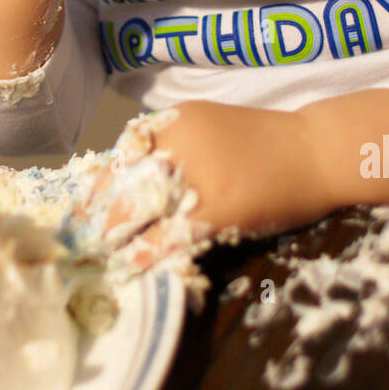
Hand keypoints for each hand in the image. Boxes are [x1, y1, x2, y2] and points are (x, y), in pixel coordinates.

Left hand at [62, 101, 331, 282]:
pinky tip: (130, 267)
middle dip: (92, 216)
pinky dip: (144, 255)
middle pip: (118, 185)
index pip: (117, 157)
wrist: (316, 150)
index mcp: (173, 122)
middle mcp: (178, 144)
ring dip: (110, 238)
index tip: (76, 211)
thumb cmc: (261, 142)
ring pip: (135, 213)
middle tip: (72, 241)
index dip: (92, 188)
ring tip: (93, 258)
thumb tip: (120, 181)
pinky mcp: (216, 211)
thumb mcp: (206, 127)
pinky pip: (168, 238)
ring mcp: (197, 179)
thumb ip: (168, 147)